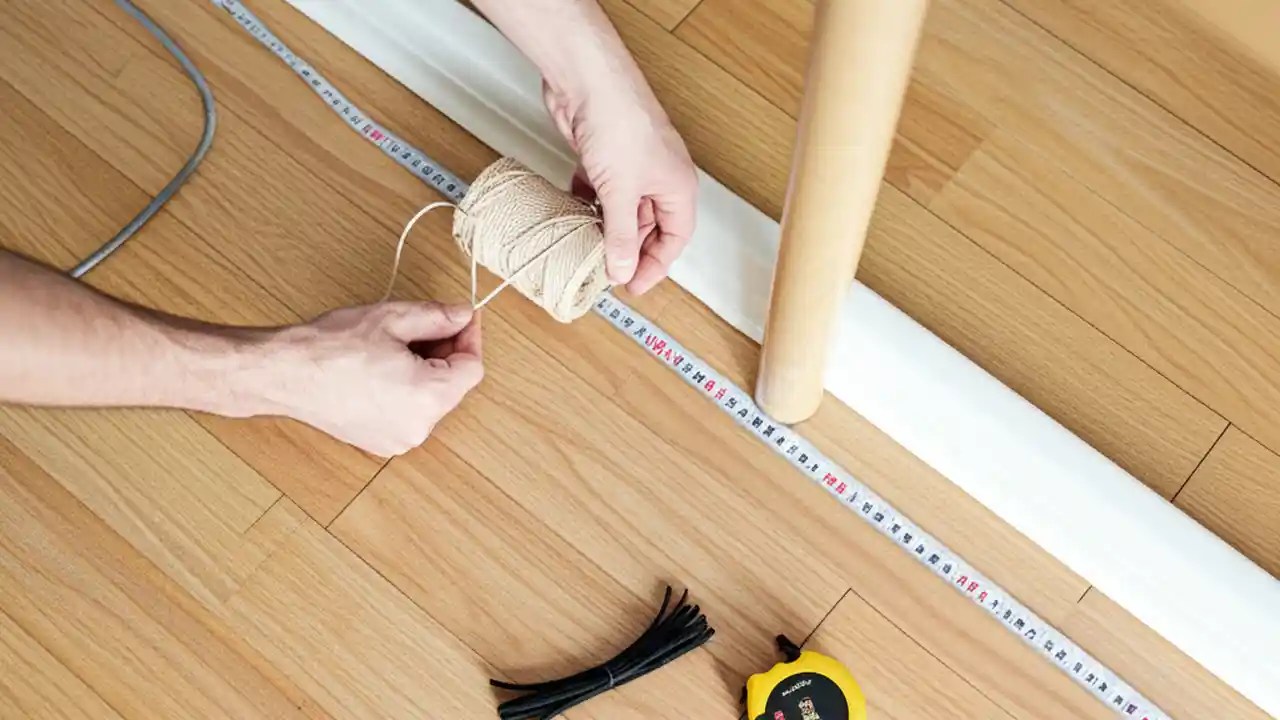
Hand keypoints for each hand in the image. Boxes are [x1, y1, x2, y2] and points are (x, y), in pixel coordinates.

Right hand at [254, 301, 483, 456]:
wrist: (283, 374)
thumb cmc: (330, 348)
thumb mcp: (393, 318)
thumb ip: (438, 318)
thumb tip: (463, 315)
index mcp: (428, 398)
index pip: (472, 368)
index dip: (469, 338)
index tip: (461, 318)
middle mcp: (418, 427)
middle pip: (453, 386)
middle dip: (446, 352)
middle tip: (427, 324)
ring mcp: (398, 440)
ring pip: (432, 399)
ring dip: (427, 370)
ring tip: (397, 344)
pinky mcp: (380, 442)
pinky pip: (410, 412)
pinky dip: (408, 389)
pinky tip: (384, 367)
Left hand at [543, 76, 697, 294]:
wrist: (589, 82)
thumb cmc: (621, 123)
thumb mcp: (621, 193)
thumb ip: (620, 237)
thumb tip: (621, 270)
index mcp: (678, 187)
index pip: (674, 239)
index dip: (655, 266)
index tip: (632, 285)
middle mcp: (659, 178)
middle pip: (647, 227)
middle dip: (626, 250)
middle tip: (603, 270)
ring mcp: (632, 166)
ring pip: (622, 210)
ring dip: (605, 229)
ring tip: (586, 248)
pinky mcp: (605, 156)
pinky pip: (601, 191)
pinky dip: (588, 205)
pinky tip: (574, 215)